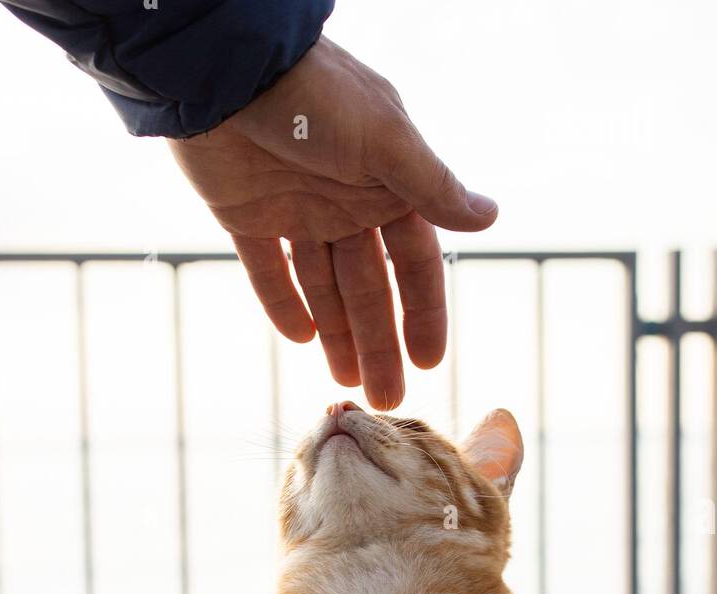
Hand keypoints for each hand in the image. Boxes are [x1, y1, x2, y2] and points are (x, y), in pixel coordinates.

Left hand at [168, 37, 496, 408]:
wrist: (227, 71)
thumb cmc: (316, 96)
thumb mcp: (384, 143)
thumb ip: (430, 187)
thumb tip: (490, 216)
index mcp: (387, 183)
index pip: (415, 262)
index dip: (424, 312)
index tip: (431, 362)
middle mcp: (346, 200)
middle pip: (370, 288)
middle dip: (380, 343)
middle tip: (388, 399)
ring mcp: (297, 210)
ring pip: (324, 288)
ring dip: (339, 336)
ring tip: (348, 386)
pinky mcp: (248, 216)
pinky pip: (270, 273)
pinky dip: (286, 305)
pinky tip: (303, 340)